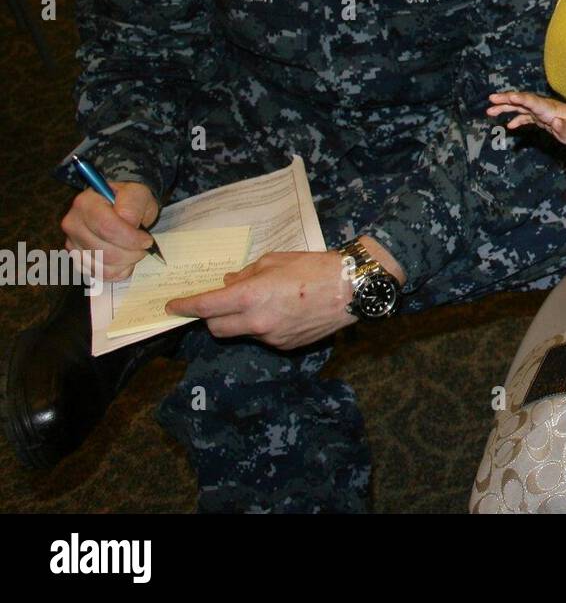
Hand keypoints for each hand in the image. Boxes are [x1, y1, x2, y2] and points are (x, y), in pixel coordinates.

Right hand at [61, 180, 159, 283]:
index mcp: (85, 203)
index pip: (107, 228)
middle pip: (104, 251)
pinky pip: (100, 274)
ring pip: (103, 265)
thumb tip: (128, 223)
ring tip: (135, 250)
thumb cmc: (129, 200)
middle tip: (144, 246)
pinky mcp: (78, 259)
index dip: (131, 238)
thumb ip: (132, 206)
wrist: (122, 207)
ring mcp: (73, 243)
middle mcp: (73, 224)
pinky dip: (118, 270)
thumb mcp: (137, 194)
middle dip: (131, 253)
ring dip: (126, 262)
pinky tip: (126, 259)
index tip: (147, 239)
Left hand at [165, 249, 357, 349]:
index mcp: (251, 297)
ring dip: (241, 320)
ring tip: (264, 301)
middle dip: (211, 317)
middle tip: (217, 303)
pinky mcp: (285, 345)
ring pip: (241, 332)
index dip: (185, 306)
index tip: (173, 306)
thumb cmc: (315, 267)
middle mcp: (256, 322)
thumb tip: (229, 285)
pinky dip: (263, 325)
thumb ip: (247, 274)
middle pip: (216, 328)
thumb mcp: (276, 260)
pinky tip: (283, 311)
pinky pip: (263, 336)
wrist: (351, 290)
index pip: (206, 306)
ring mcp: (271, 337)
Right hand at [487, 90, 565, 146]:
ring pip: (520, 107)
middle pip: (523, 101)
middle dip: (507, 99)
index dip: (522, 99)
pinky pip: (525, 117)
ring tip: (489, 110)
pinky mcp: (541, 118)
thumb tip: (556, 123)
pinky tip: (508, 127)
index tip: (511, 97)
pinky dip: (516, 119)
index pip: (534, 102)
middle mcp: (543, 108)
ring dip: (505, 107)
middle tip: (491, 98)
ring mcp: (541, 112)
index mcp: (551, 109)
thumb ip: (564, 128)